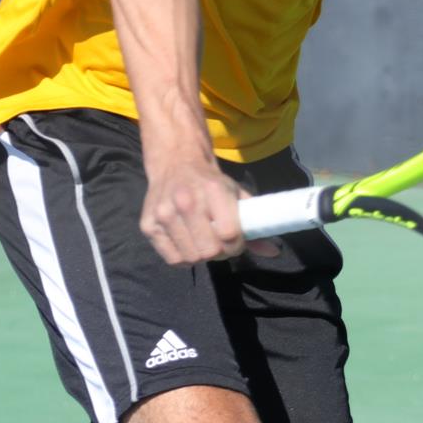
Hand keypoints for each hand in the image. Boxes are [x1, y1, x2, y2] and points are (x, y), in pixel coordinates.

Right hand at [139, 155, 279, 265]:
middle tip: (219, 243)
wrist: (175, 163)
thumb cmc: (210, 182)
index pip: (229, 234)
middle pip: (210, 251)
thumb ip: (254, 223)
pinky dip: (184, 257)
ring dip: (201, 255)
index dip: (237, 245)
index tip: (236, 241)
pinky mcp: (148, 225)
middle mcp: (185, 200)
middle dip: (220, 252)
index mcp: (213, 190)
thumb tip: (274, 252)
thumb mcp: (235, 194)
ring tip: (203, 240)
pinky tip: (187, 241)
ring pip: (191, 258)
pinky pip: (173, 259)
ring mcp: (164, 213)